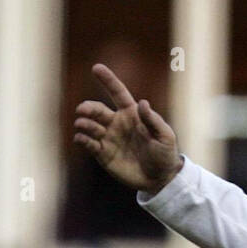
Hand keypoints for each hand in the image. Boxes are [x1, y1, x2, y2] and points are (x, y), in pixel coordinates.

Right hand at [72, 63, 182, 193]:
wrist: (160, 179)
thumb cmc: (165, 155)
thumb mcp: (165, 137)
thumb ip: (154, 120)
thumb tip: (142, 103)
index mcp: (131, 114)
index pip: (117, 93)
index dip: (108, 80)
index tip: (96, 68)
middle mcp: (116, 123)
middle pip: (97, 109)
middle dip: (88, 107)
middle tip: (83, 110)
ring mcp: (108, 138)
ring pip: (90, 125)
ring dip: (84, 123)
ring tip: (83, 124)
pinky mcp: (103, 154)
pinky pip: (88, 143)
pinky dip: (82, 139)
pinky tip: (81, 138)